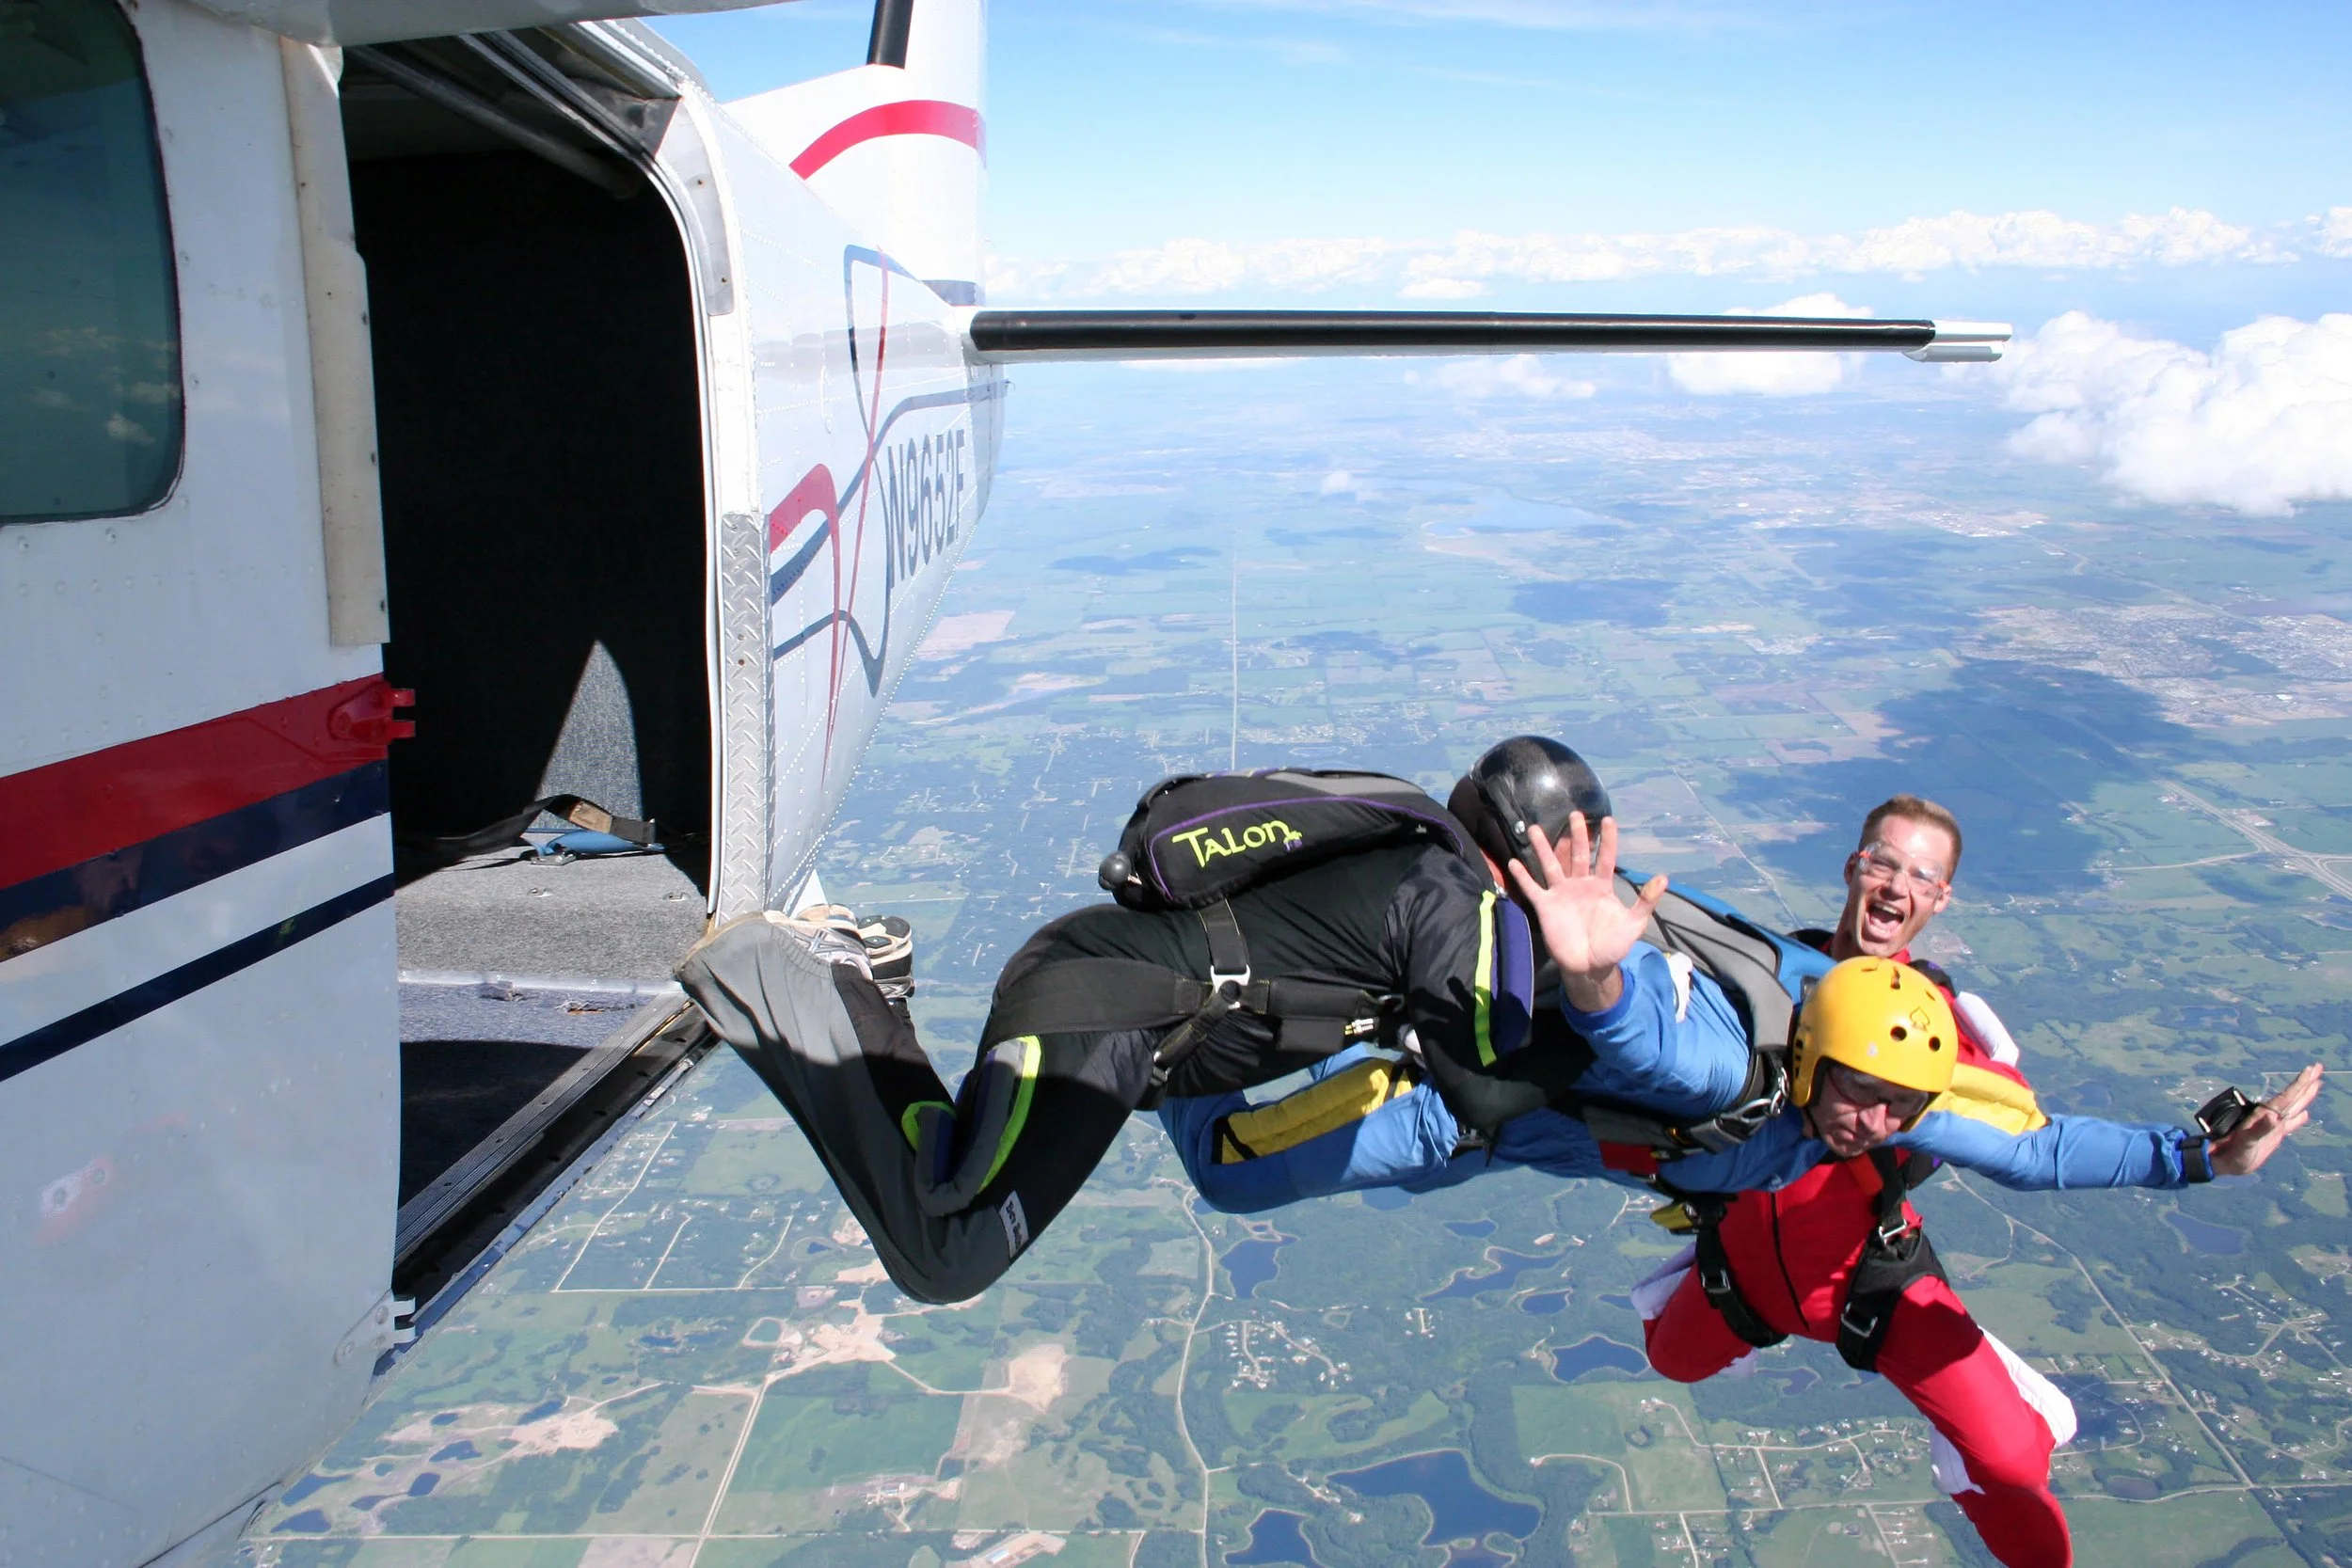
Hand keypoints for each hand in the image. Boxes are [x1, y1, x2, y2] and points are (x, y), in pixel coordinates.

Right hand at [1505, 814, 1667, 1011]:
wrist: (1590, 967)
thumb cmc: (1613, 945)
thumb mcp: (1634, 923)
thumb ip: (1646, 900)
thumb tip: (1664, 877)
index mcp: (1602, 886)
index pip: (1606, 857)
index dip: (1607, 839)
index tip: (1607, 819)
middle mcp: (1580, 884)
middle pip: (1578, 854)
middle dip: (1577, 834)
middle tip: (1575, 814)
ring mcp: (1561, 893)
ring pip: (1551, 865)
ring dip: (1543, 847)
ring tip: (1535, 828)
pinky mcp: (1546, 906)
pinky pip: (1532, 888)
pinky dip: (1522, 876)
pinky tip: (1513, 862)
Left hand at [2210, 1064, 2323, 1175]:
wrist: (2226, 1161)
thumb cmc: (2234, 1151)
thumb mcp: (2247, 1141)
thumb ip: (2260, 1129)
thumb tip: (2273, 1117)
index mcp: (2266, 1114)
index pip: (2288, 1096)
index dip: (2300, 1083)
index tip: (2311, 1069)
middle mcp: (2271, 1117)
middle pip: (2293, 1096)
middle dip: (2306, 1083)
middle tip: (2318, 1067)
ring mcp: (2274, 1125)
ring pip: (2294, 1107)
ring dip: (2305, 1095)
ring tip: (2316, 1083)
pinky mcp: (2274, 1135)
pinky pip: (2290, 1124)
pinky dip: (2299, 1118)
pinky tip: (2305, 1114)